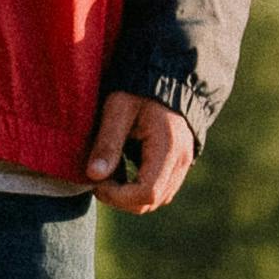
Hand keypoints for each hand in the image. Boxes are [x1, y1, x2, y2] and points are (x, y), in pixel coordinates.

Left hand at [85, 91, 195, 213]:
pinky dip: (140, 188)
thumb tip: (94, 176)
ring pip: (158, 199)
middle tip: (99, 177)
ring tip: (109, 173)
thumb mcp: (117, 109)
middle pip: (152, 202)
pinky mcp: (180, 163)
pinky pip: (162, 189)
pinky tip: (123, 171)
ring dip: (130, 195)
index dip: (117, 196)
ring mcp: (184, 163)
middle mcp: (182, 160)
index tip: (96, 181)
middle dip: (120, 198)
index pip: (147, 193)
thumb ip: (107, 142)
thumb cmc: (138, 89)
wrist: (166, 77)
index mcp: (168, 147)